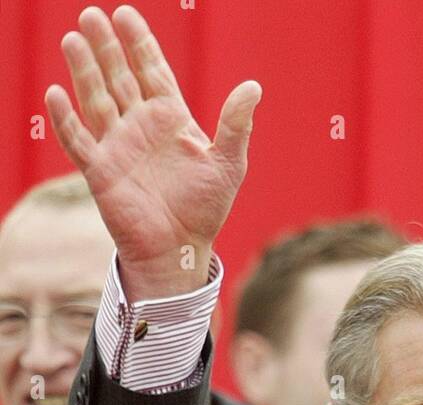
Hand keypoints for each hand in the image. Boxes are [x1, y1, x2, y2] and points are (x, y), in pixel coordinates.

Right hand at [45, 6, 260, 299]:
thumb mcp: (228, 165)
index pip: (151, 70)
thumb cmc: (205, 210)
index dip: (138, 42)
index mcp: (170, 118)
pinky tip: (56, 95)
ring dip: (84, 71)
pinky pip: (79, 142)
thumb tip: (253, 87)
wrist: (180, 250)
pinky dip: (67, 120)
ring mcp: (118, 147)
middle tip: (91, 14)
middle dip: (106, 47)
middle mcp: (140, 126)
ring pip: (96, 100)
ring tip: (73, 40)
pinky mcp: (100, 172)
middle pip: (119, 77)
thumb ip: (236, 125)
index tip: (126, 15)